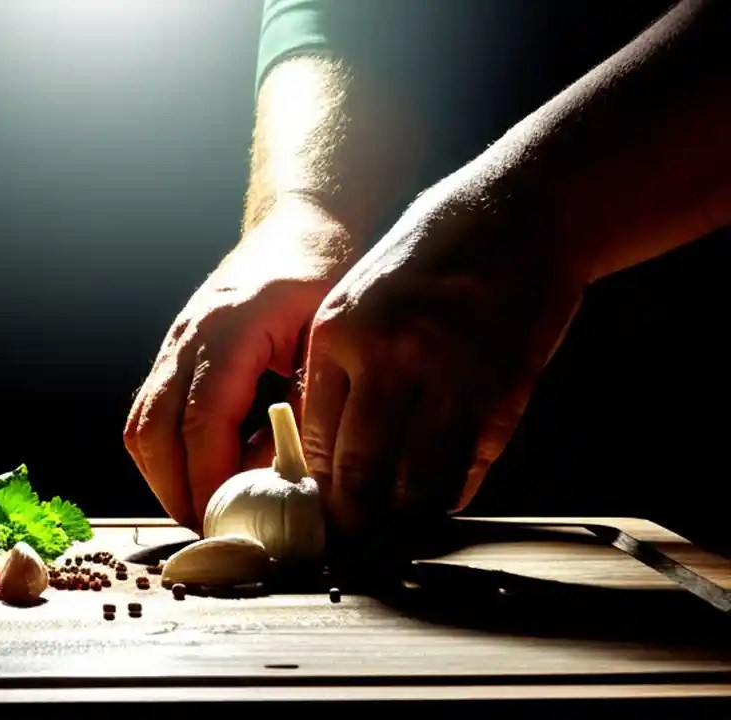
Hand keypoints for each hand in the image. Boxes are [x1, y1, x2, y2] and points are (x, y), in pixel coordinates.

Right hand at [125, 200, 352, 529]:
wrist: (301, 227)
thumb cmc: (325, 275)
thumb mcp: (333, 338)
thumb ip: (310, 406)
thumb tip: (292, 481)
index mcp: (230, 328)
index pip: (203, 420)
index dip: (212, 479)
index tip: (231, 520)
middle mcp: (189, 337)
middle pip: (153, 431)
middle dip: (177, 492)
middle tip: (215, 533)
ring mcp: (173, 345)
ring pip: (141, 428)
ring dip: (165, 479)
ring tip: (206, 513)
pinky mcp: (172, 356)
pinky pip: (149, 416)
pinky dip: (168, 456)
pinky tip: (204, 476)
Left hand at [300, 177, 587, 536]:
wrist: (514, 215)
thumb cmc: (429, 261)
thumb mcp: (356, 302)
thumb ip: (335, 371)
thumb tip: (317, 451)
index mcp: (338, 333)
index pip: (314, 440)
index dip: (315, 490)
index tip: (317, 515)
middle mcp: (387, 357)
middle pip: (359, 474)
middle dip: (353, 522)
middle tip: (352, 542)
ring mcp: (447, 377)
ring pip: (416, 486)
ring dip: (405, 520)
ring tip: (396, 532)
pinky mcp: (500, 392)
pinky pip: (468, 469)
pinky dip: (452, 494)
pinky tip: (440, 496)